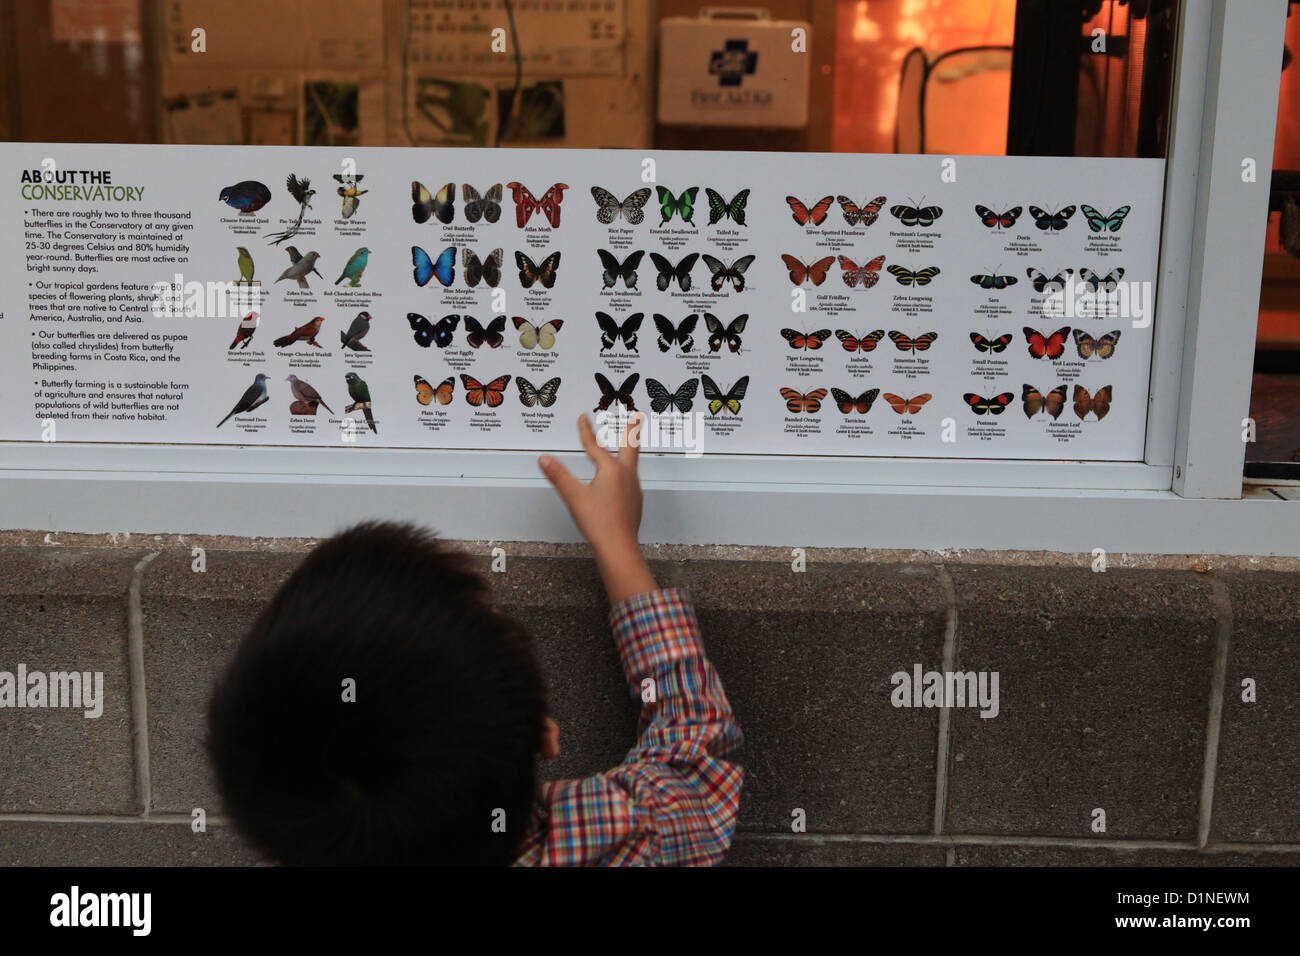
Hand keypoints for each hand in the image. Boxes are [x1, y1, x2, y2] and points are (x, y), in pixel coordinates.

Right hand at [539, 413, 656, 603]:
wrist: (618, 547)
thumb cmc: (598, 523)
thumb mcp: (574, 497)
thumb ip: (559, 476)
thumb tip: (545, 459)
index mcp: (611, 470)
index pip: (594, 446)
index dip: (586, 431)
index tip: (583, 417)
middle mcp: (626, 475)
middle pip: (630, 446)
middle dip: (632, 430)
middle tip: (638, 415)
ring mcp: (633, 489)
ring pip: (632, 463)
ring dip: (630, 450)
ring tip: (629, 444)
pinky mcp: (635, 501)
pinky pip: (631, 479)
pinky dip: (626, 470)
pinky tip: (621, 479)